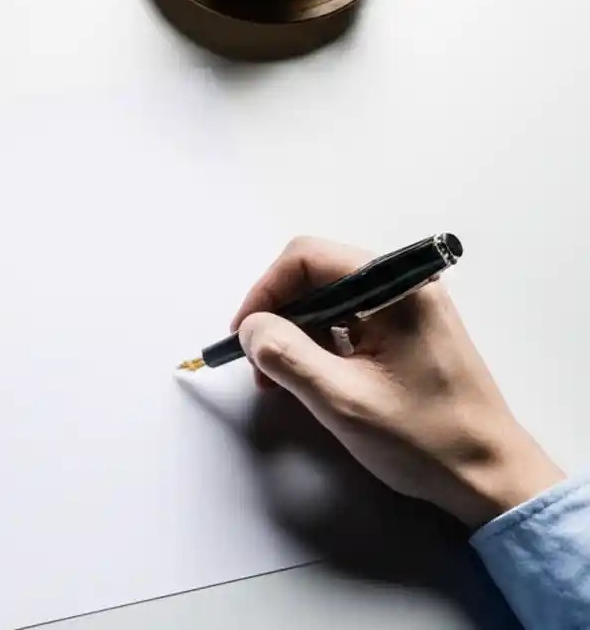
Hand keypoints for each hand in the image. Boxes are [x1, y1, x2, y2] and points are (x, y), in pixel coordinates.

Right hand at [233, 237, 563, 528]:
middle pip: (317, 275)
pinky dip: (320, 344)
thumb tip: (250, 329)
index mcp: (396, 289)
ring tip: (279, 379)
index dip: (265, 292)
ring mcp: (410, 308)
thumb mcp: (341, 400)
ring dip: (296, 332)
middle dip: (278, 314)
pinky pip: (350, 320)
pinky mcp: (410, 332)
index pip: (308, 258)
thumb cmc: (422, 439)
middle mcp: (406, 286)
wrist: (488, 476)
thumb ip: (287, 356)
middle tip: (256, 362)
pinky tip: (310, 378)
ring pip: (330, 299)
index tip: (243, 335)